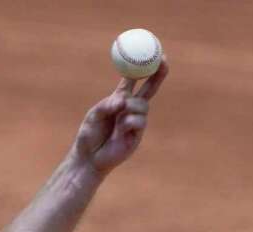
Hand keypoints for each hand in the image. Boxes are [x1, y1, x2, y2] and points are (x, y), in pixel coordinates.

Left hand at [73, 56, 168, 175]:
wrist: (89, 158)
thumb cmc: (89, 135)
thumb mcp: (95, 114)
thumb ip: (108, 104)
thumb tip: (124, 100)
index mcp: (119, 99)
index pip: (133, 80)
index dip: (142, 67)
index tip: (150, 53)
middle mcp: (130, 109)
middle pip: (149, 89)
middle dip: (158, 74)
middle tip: (163, 61)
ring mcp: (135, 122)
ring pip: (142, 105)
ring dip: (131, 107)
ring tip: (119, 117)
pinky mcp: (137, 135)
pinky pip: (139, 121)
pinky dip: (129, 122)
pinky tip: (119, 130)